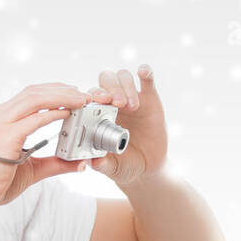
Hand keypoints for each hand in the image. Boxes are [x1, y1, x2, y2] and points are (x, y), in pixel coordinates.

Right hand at [0, 82, 96, 212]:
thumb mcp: (30, 170)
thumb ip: (54, 164)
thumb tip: (80, 164)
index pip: (29, 96)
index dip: (53, 92)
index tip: (73, 95)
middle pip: (33, 92)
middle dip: (62, 90)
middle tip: (83, 94)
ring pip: (35, 99)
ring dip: (61, 96)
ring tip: (81, 99)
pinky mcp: (4, 136)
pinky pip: (34, 119)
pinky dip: (53, 114)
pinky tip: (68, 113)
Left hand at [81, 64, 166, 184]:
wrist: (147, 168)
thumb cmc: (124, 165)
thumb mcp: (111, 167)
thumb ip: (102, 164)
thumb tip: (92, 161)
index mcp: (97, 114)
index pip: (91, 95)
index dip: (93, 95)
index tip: (99, 103)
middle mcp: (113, 102)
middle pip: (106, 80)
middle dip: (110, 88)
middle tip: (116, 103)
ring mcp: (131, 98)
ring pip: (124, 76)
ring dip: (125, 86)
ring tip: (132, 106)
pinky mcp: (150, 98)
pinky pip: (147, 79)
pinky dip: (145, 71)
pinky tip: (143, 73)